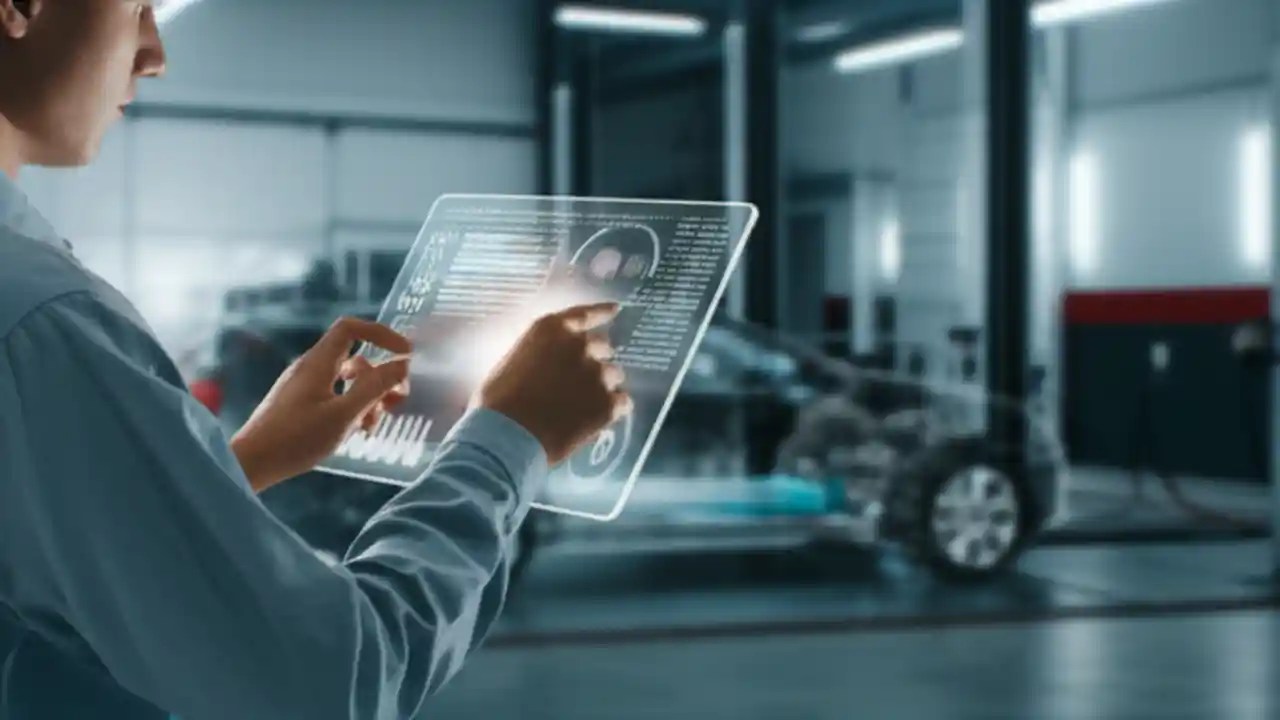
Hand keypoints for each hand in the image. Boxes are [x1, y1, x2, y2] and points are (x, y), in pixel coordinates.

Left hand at [230, 317, 412, 492]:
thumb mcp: (343, 415)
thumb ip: (374, 388)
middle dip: (381, 378)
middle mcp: (311, 368)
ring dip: (368, 398)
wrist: (250, 464)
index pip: (351, 329)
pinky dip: (352, 408)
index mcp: (318, 363)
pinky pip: (335, 396)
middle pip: (356, 359)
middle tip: (397, 401)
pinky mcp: (301, 405)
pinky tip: (356, 432)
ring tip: (372, 426)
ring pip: (348, 382)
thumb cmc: (296, 438)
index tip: (405, 356)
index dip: (382, 335)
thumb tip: (402, 364)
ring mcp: (304, 387)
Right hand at [475, 302, 632, 464]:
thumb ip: (539, 355)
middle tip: (578, 383)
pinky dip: (612, 411)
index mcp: (552, 329)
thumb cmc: (498, 402)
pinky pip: (622, 403)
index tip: (617, 309)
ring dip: (603, 387)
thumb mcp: (513, 362)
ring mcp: (598, 373)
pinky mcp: (609, 403)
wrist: (508, 436)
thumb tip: (549, 364)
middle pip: (602, 347)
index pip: (585, 314)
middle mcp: (580, 345)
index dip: (602, 311)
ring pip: (613, 376)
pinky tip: (595, 422)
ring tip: (582, 408)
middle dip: (594, 362)